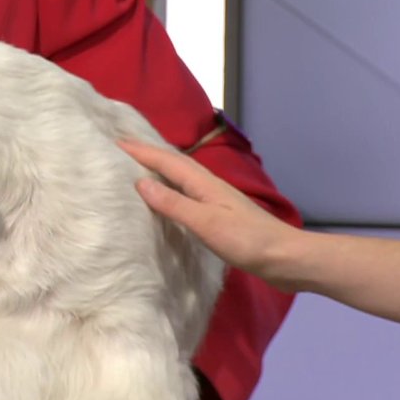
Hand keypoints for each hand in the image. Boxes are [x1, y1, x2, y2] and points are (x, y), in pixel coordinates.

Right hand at [118, 139, 302, 288]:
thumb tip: (141, 182)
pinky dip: (171, 187)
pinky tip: (168, 197)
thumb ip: (174, 204)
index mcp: (204, 183)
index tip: (114, 142)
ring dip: (160, 167)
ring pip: (181, 176)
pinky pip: (187, 193)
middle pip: (174, 163)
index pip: (166, 161)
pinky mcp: (220, 215)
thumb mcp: (205, 223)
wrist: (285, 258)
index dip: (141, 151)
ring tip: (138, 166)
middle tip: (122, 147)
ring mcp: (216, 200)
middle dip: (148, 153)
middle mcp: (209, 186)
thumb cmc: (246, 241)